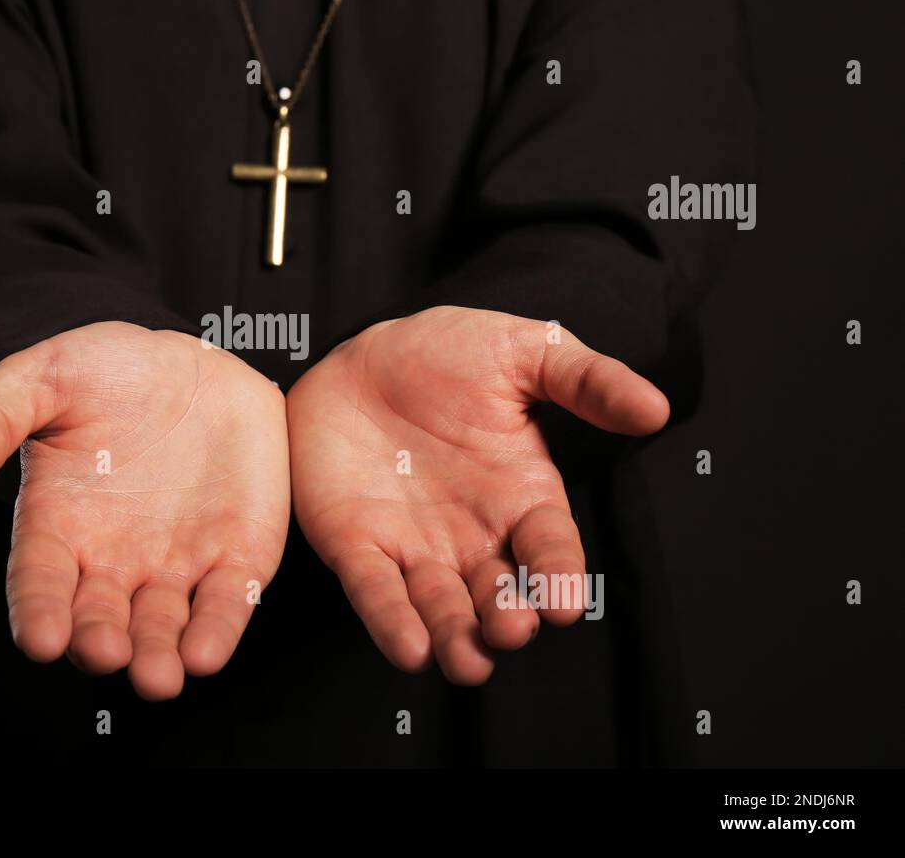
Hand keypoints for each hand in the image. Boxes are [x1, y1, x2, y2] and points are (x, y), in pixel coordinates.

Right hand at [0, 322, 288, 699]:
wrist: (193, 367)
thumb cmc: (108, 374)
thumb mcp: (47, 375)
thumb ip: (0, 409)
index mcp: (59, 526)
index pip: (39, 581)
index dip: (37, 613)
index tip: (39, 640)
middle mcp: (113, 560)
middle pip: (98, 619)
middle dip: (99, 643)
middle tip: (103, 653)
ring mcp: (175, 565)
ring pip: (161, 627)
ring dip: (158, 656)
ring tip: (158, 677)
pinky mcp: (235, 558)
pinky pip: (226, 603)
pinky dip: (218, 630)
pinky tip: (206, 654)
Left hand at [285, 307, 667, 684]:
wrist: (361, 354)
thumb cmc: (446, 355)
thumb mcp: (525, 353)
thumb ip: (588, 380)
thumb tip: (656, 408)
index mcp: (521, 497)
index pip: (549, 547)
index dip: (558, 575)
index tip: (563, 602)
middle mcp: (473, 535)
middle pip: (498, 592)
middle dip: (507, 616)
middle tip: (512, 629)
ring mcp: (414, 546)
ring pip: (441, 607)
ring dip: (454, 637)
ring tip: (467, 661)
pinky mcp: (357, 546)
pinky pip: (375, 591)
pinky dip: (389, 621)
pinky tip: (408, 648)